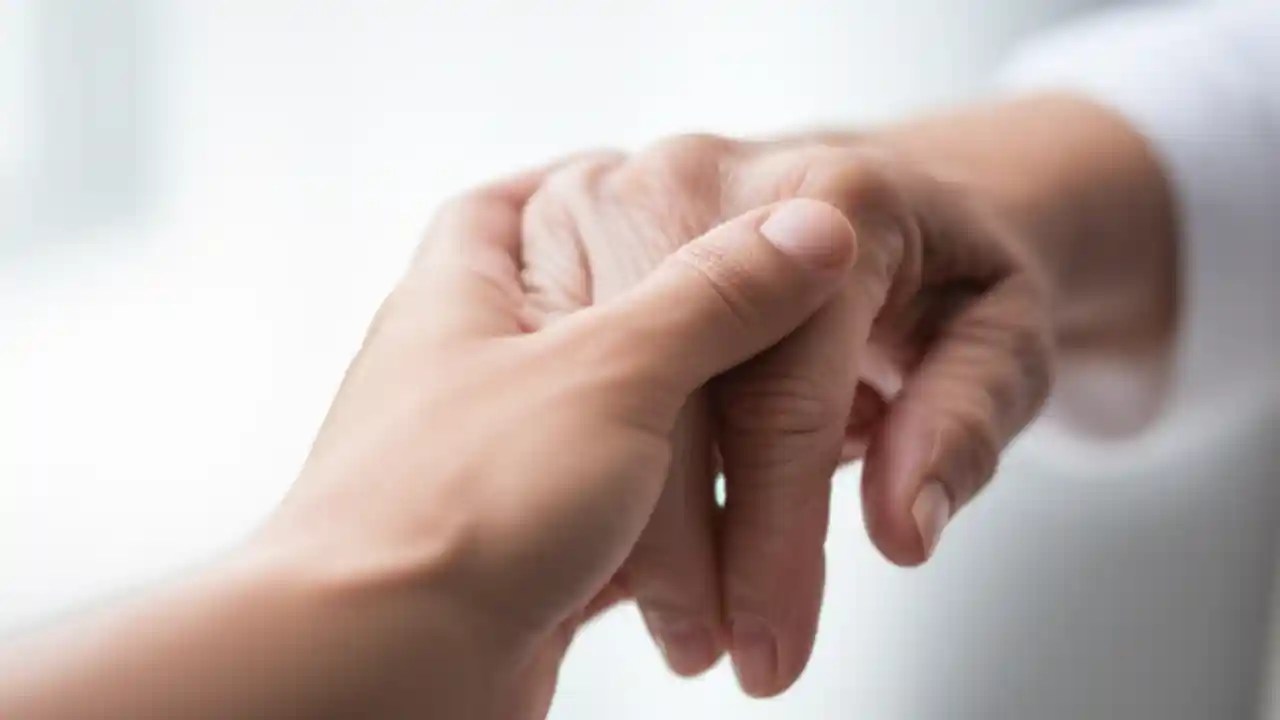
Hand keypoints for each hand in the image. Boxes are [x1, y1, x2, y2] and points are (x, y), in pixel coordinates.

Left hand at [264, 173, 857, 716]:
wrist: (380, 674)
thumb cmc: (454, 511)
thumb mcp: (610, 373)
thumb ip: (715, 297)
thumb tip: (806, 228)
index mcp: (470, 295)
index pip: (507, 205)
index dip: (573, 187)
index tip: (648, 188)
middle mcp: (481, 371)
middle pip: (600, 322)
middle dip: (694, 340)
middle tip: (771, 331)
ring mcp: (507, 464)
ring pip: (629, 433)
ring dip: (703, 455)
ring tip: (780, 461)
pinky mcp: (535, 548)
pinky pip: (629, 521)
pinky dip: (687, 531)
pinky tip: (742, 533)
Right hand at [520, 135, 1054, 694]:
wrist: (875, 195)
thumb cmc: (952, 269)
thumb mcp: (1007, 336)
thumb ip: (964, 422)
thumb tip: (901, 530)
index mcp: (836, 200)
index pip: (783, 398)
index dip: (771, 542)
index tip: (772, 649)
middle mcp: (707, 179)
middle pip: (667, 392)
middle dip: (679, 551)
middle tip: (711, 654)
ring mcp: (624, 192)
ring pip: (595, 378)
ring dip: (617, 511)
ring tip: (668, 616)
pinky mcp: (570, 223)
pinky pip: (558, 354)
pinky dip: (582, 447)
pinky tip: (614, 534)